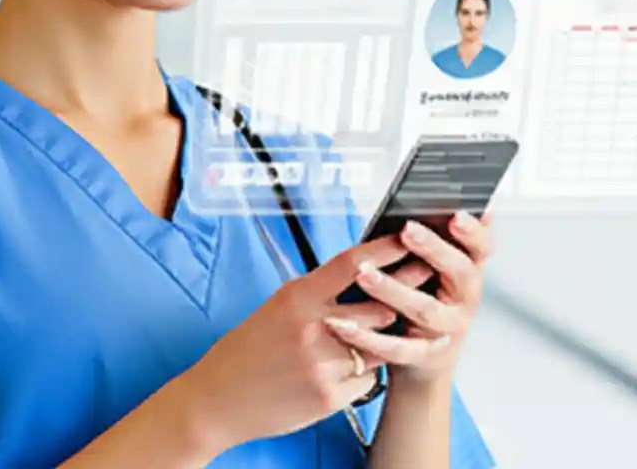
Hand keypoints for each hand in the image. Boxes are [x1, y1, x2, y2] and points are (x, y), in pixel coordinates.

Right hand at [179, 234, 433, 449]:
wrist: (218, 399)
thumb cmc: (248, 350)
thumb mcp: (278, 307)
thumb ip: (318, 293)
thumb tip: (361, 274)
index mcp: (297, 297)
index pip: (353, 263)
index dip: (388, 249)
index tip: (410, 238)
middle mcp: (313, 327)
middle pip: (380, 306)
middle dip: (400, 301)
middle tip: (418, 291)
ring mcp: (324, 364)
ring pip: (381, 345)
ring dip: (383, 340)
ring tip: (377, 335)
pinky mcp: (330, 396)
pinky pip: (369, 378)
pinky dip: (364, 373)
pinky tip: (345, 371)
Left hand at [324, 210, 495, 384]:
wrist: (426, 362)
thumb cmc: (426, 298)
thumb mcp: (436, 269)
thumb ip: (433, 240)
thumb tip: (428, 198)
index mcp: (469, 270)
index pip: (482, 247)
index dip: (473, 231)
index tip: (455, 215)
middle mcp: (465, 299)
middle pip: (459, 272)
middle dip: (434, 249)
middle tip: (408, 230)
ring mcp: (449, 330)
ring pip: (425, 309)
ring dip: (394, 290)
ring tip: (364, 273)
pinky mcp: (425, 356)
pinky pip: (397, 347)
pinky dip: (368, 336)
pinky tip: (342, 324)